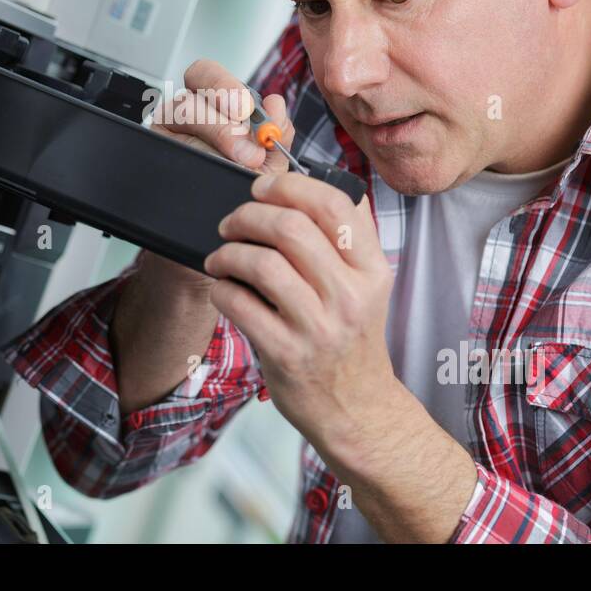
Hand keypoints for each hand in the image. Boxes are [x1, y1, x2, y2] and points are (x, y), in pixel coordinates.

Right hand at [145, 59, 295, 290]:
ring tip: (241, 165)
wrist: (217, 252)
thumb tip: (276, 103)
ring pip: (173, 119)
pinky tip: (211, 179)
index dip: (225, 86)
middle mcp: (180, 120)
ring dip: (212, 138)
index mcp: (211, 109)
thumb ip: (275, 137)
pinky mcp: (148, 166)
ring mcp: (161, 142)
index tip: (248, 109)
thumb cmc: (241, 203)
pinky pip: (160, 153)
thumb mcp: (268, 168)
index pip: (206, 75)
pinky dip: (187, 163)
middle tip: (247, 147)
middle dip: (222, 118)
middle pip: (188, 96)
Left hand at [203, 171, 395, 451]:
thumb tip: (315, 181)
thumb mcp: (366, 286)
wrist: (357, 408)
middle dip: (247, 215)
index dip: (288, 185)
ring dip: (227, 252)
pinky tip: (222, 289)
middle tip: (230, 223)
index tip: (261, 188)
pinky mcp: (287, 353)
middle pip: (290, 227)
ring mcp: (319, 327)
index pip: (333, 205)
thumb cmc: (350, 338)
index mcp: (371, 269)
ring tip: (220, 258)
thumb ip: (348, 237)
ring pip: (262, 262)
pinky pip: (240, 303)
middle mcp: (350, 295)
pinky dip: (221, 288)